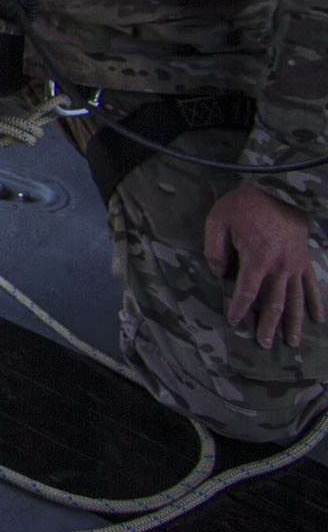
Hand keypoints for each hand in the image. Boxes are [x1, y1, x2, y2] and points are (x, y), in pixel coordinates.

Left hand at [204, 181, 325, 348]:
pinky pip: (313, 285)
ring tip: (292, 342)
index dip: (240, 308)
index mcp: (257, 258)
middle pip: (274, 303)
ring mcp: (296, 264)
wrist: (277, 187)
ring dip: (294, 322)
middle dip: (269, 325)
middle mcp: (279, 266)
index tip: (235, 321)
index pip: (246, 292)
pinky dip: (316, 302)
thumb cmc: (243, 203)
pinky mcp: (306, 258)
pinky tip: (318, 319)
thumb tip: (217, 273)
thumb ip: (214, 249)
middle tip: (264, 344)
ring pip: (296, 299)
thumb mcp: (218, 220)